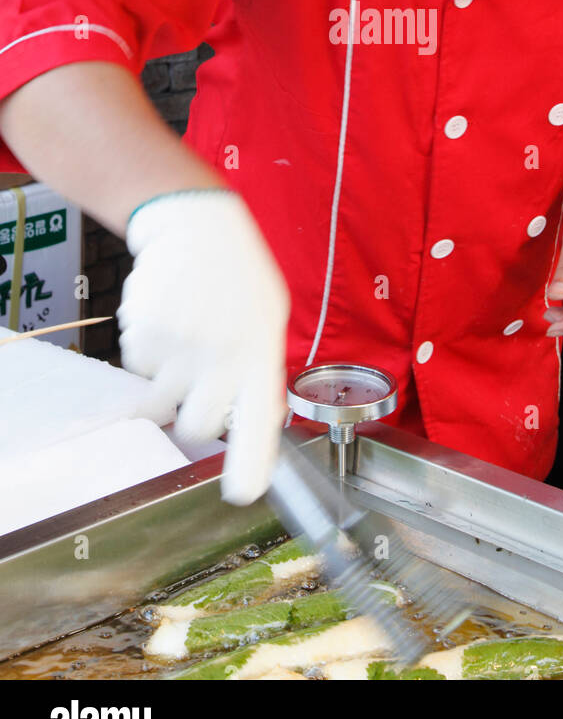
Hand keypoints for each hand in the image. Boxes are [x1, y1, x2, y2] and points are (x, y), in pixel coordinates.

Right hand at [118, 189, 289, 504]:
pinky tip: (167, 315)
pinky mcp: (147, 333)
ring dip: (166, 382)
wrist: (195, 224)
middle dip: (192, 414)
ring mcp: (181, 345)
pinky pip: (138, 367)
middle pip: (197, 425)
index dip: (250, 463)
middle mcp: (222, 354)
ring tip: (184, 337)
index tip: (243, 494)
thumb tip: (252, 419)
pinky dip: (148, 350)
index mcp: (261, 351)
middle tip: (198, 381)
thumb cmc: (237, 275)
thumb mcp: (267, 316)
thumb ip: (259, 367)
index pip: (259, 421)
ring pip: (161, 401)